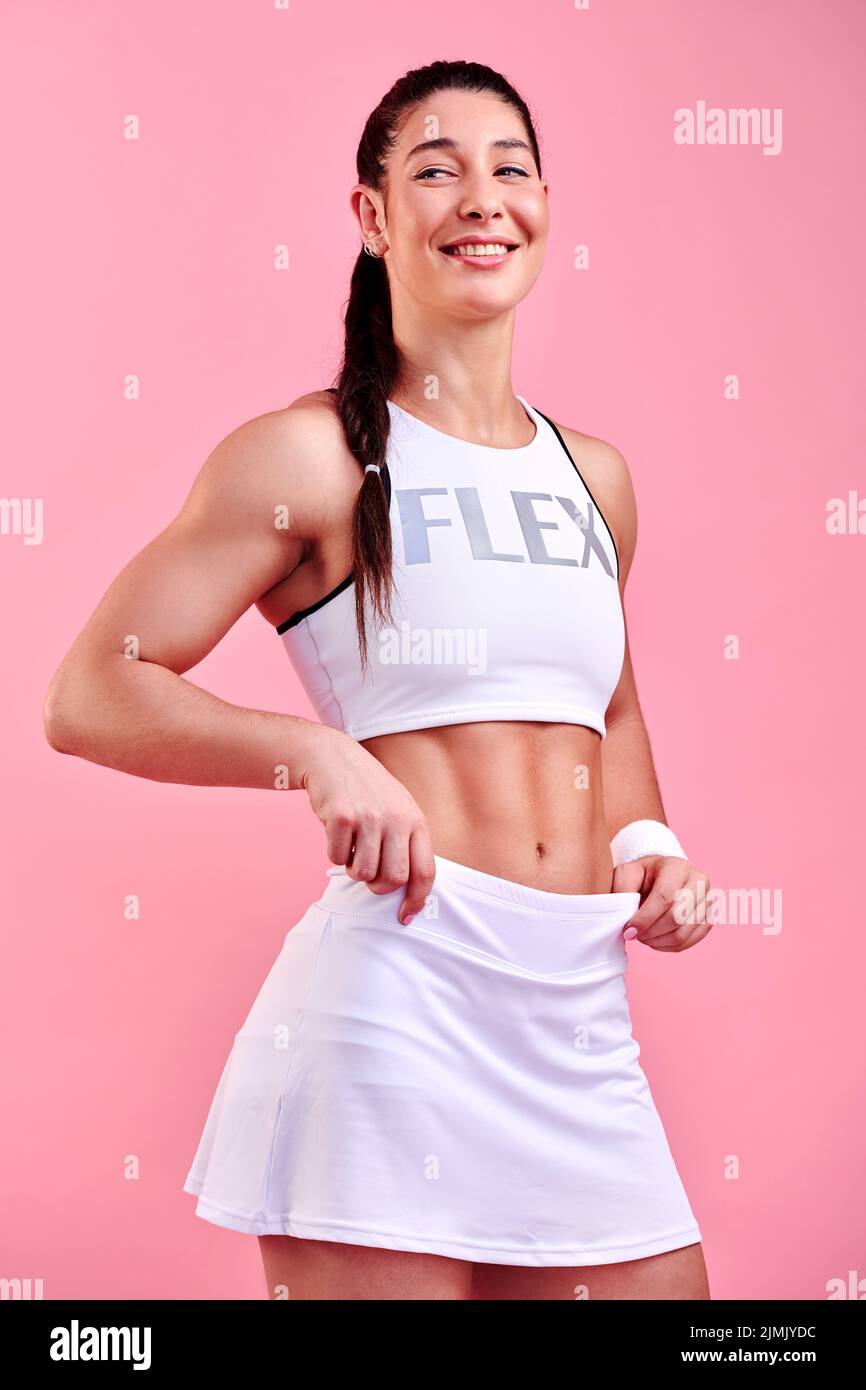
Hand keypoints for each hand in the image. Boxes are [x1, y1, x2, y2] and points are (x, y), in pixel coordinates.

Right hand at [300, 728, 435, 924]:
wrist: (332, 758)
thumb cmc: (367, 791)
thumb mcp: (398, 809)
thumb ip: (406, 843)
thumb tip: (410, 891)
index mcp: (415, 820)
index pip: (425, 871)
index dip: (417, 900)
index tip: (405, 916)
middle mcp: (396, 819)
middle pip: (393, 880)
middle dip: (377, 887)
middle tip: (368, 875)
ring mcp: (369, 817)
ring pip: (362, 873)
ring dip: (353, 868)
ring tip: (353, 846)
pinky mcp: (341, 817)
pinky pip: (337, 858)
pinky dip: (335, 853)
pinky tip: (337, 832)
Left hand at [612, 856, 712, 951]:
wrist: (659, 876)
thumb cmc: (641, 876)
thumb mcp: (625, 874)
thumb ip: (623, 891)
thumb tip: (627, 919)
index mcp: (677, 867)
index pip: (665, 897)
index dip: (645, 919)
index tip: (628, 931)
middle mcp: (698, 881)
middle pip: (677, 917)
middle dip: (651, 932)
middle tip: (635, 934)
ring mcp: (707, 900)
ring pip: (684, 932)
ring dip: (659, 941)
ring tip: (644, 937)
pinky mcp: (709, 917)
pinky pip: (692, 940)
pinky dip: (671, 946)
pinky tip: (657, 941)